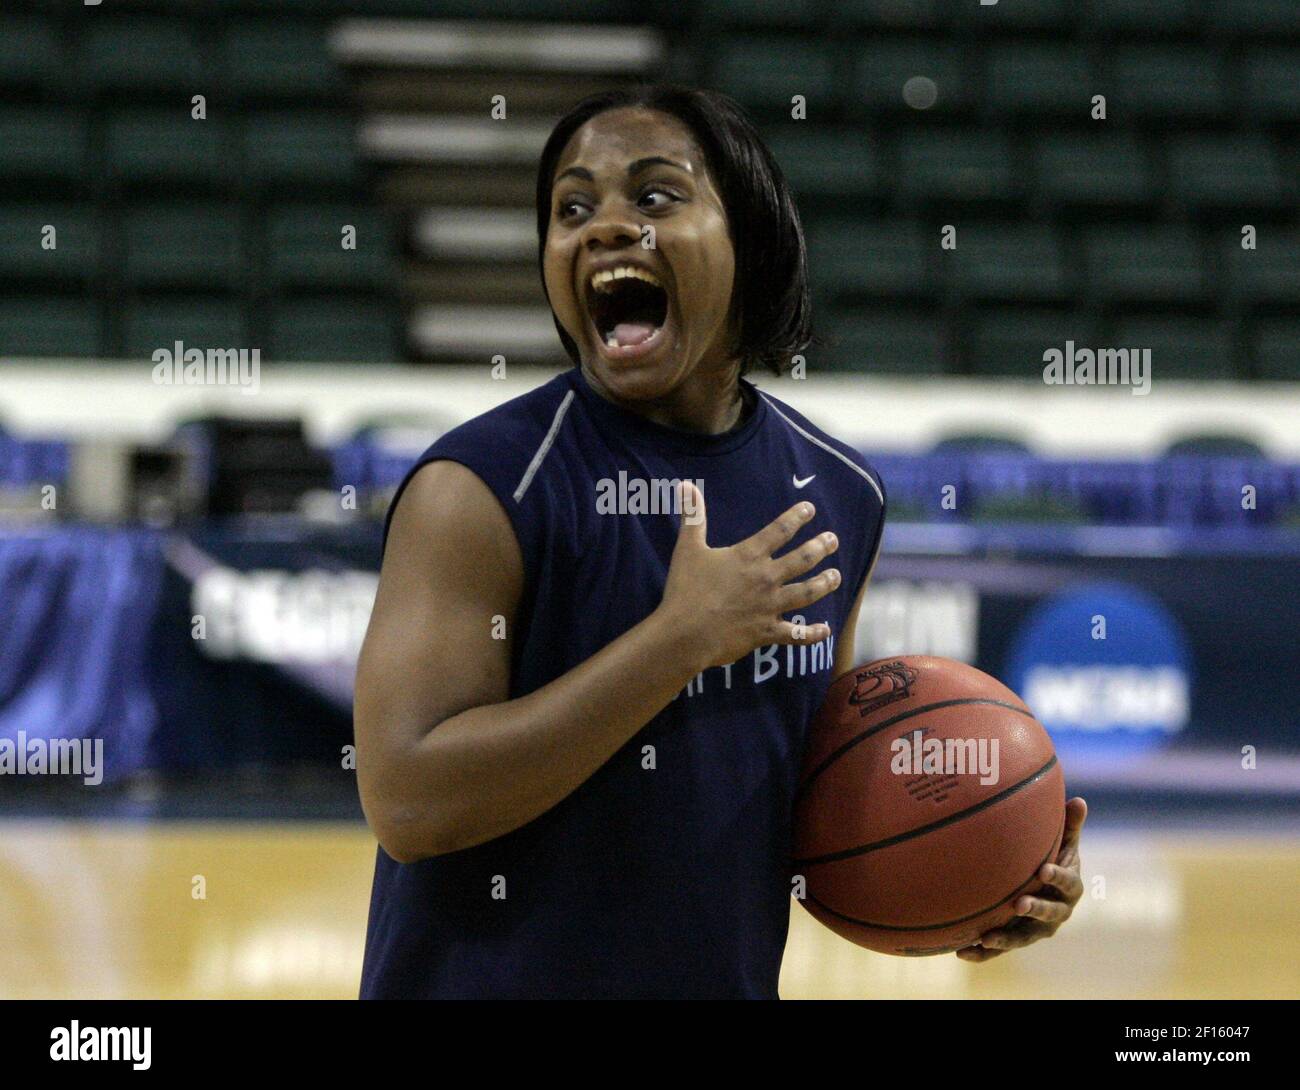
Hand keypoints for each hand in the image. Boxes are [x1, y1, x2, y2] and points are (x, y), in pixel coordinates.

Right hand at [659, 481, 840, 670]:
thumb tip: (684, 485)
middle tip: (833, 540)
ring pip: (807, 592)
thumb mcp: (688, 548)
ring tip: (836, 576)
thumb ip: (693, 515)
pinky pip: (796, 635)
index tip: (810, 509)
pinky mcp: (766, 632)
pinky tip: (825, 629)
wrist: (685, 633)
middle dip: (821, 547)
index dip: (797, 517)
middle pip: (803, 559)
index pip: (780, 530)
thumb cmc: (685, 590)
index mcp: (748, 556)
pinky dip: (812, 634)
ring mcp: (769, 606)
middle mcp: (765, 578)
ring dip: (825, 583)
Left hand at [955, 796, 1086, 961]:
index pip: (1068, 883)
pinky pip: (1000, 950)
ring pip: (1023, 937)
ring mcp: (1036, 929)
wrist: (1045, 888)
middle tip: (1019, 903)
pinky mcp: (1016, 939)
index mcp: (1069, 888)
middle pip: (1050, 914)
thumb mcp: (1064, 843)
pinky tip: (961, 952)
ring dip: (1006, 939)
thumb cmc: (1053, 858)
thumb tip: (1079, 800)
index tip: (1044, 869)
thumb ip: (1070, 826)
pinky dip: (983, 953)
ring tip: (986, 937)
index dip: (1058, 876)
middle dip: (1036, 909)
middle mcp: (1057, 912)